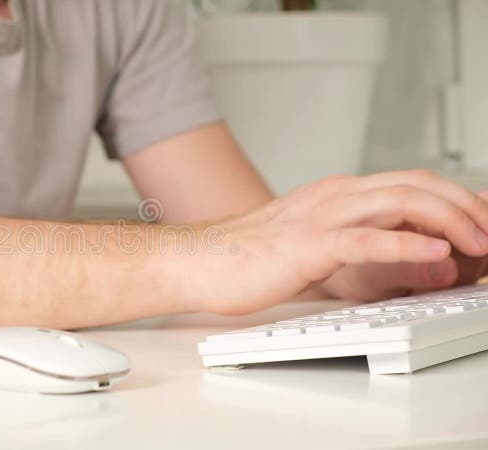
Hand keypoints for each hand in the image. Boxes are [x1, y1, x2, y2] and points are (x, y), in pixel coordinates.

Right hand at [182, 170, 487, 314]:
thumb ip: (354, 242)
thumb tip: (402, 255)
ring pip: (400, 201)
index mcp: (334, 195)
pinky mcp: (307, 245)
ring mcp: (320, 217)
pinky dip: (407, 242)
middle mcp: (332, 197)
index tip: (478, 221)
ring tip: (479, 242)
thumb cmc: (245, 258)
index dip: (452, 197)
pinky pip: (366, 238)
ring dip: (449, 219)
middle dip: (463, 204)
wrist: (198, 263)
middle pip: (415, 183)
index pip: (407, 183)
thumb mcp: (311, 244)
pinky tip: (435, 252)